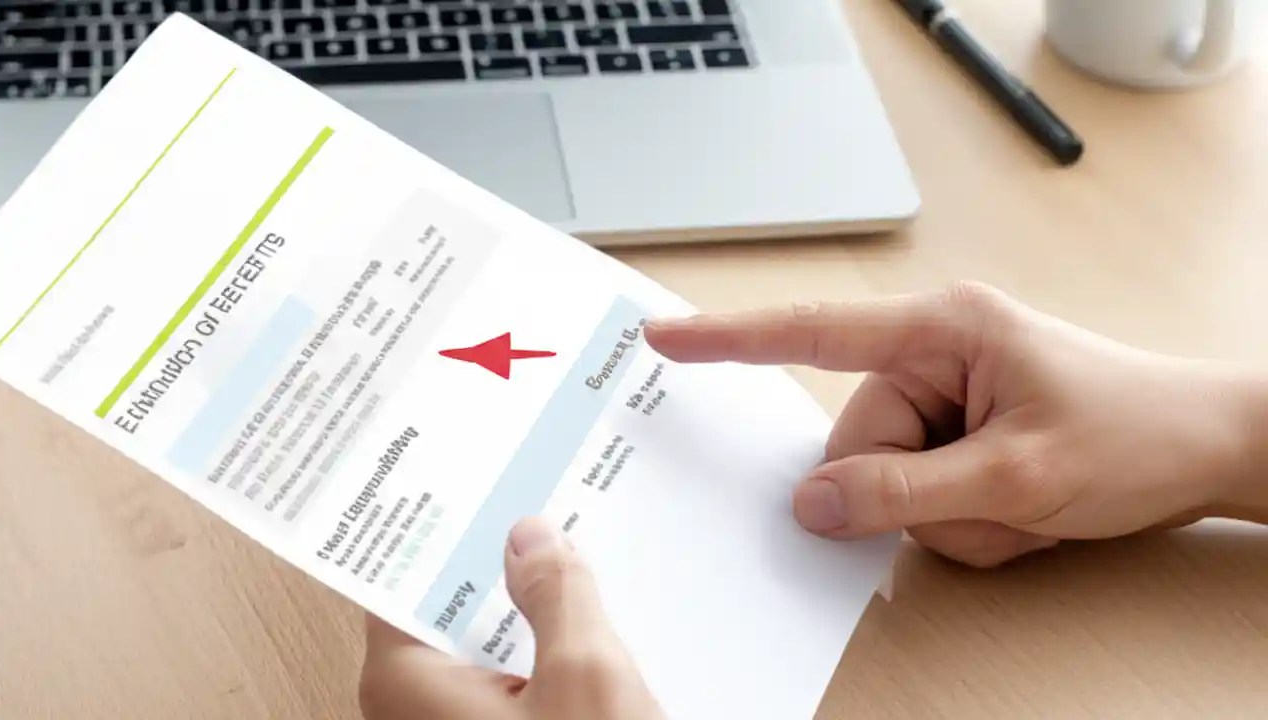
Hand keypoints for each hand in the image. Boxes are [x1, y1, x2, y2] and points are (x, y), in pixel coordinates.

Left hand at [359, 518, 662, 719]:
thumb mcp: (587, 678)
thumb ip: (558, 593)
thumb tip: (533, 538)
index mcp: (404, 680)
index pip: (397, 571)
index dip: (434, 519)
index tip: (459, 471)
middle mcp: (412, 710)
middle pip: (444, 605)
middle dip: (496, 557)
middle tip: (535, 499)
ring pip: (484, 644)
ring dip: (529, 605)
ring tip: (572, 548)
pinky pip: (510, 682)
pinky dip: (543, 649)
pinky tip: (586, 619)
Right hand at [646, 282, 1267, 567]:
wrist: (1208, 447)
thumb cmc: (1136, 430)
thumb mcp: (1016, 474)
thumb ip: (904, 491)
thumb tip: (813, 504)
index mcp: (942, 331)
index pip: (814, 333)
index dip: (731, 338)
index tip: (666, 336)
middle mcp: (934, 356)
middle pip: (857, 447)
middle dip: (912, 495)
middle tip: (988, 498)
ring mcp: (946, 399)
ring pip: (887, 486)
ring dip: (948, 516)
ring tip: (1020, 501)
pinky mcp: (958, 436)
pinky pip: (918, 499)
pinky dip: (964, 523)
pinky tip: (1018, 508)